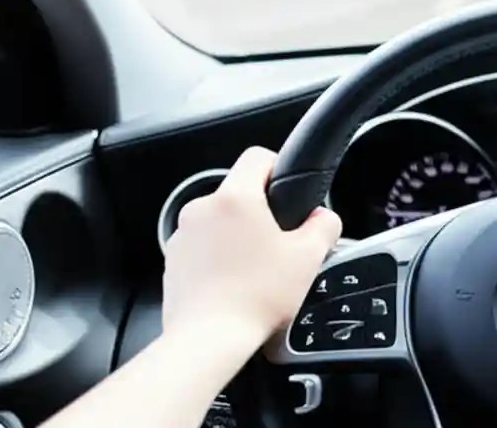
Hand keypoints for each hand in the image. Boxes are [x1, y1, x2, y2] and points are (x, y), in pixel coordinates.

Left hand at [162, 147, 342, 350]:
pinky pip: (202, 246)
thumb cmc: (255, 297)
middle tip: (280, 244)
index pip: (257, 157)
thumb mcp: (309, 257)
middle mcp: (202, 209)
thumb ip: (324, 225)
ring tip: (256, 270)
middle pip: (239, 193)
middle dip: (260, 213)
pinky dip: (218, 257)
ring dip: (237, 236)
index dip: (278, 168)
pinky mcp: (172, 260)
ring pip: (220, 221)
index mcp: (236, 198)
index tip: (287, 191)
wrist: (208, 339)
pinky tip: (234, 283)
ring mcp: (183, 235)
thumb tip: (324, 217)